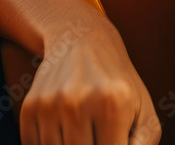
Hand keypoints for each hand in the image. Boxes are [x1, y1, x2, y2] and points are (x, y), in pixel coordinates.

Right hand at [19, 15, 160, 144]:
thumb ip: (144, 144)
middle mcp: (78, 101)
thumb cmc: (119, 84)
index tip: (112, 140)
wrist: (82, 40)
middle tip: (97, 133)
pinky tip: (64, 129)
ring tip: (83, 131)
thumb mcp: (144, 110)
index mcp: (113, 103)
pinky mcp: (30, 107)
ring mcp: (50, 104)